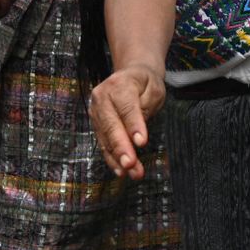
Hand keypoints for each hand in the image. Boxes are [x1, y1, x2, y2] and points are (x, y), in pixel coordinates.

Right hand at [90, 64, 167, 178]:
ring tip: (132, 173)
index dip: (134, 125)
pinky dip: (112, 158)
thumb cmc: (145, 84)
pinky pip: (103, 142)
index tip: (141, 142)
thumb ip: (146, 108)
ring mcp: (96, 110)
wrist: (130, 75)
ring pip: (106, 137)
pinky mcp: (96, 123)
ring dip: (118, 158)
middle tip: (131, 164)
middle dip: (121, 146)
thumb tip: (136, 136)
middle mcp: (102, 96)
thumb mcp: (154, 90)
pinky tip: (120, 171)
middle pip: (112, 124)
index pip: (127, 107)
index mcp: (119, 84)